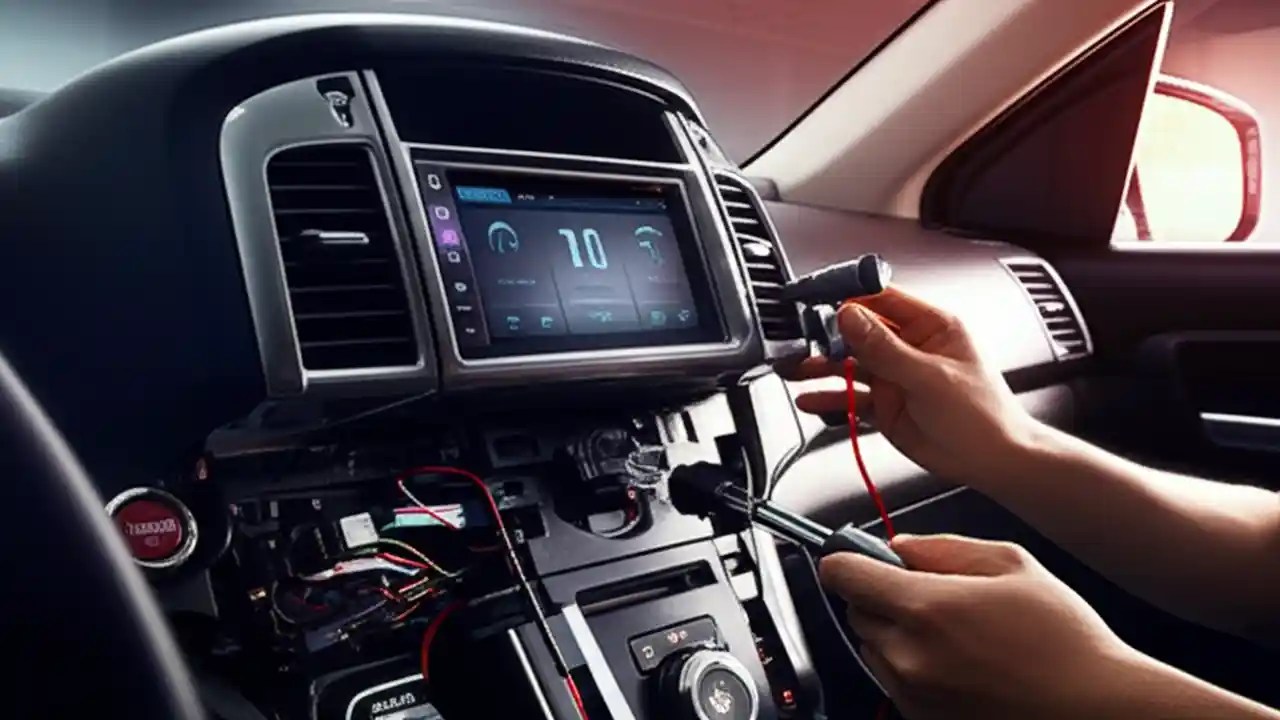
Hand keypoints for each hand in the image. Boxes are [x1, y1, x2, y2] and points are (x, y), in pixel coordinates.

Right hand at [783, 288, 1038, 485]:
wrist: (992, 462)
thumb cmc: (983, 415)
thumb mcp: (929, 376)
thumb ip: (885, 348)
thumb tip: (850, 317)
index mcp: (930, 327)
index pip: (881, 299)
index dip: (849, 299)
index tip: (819, 303)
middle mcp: (909, 348)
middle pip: (858, 332)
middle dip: (828, 336)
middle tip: (801, 342)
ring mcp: (896, 377)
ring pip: (849, 364)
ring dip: (822, 367)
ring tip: (795, 369)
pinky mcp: (885, 406)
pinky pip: (850, 398)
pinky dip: (829, 398)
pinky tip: (809, 399)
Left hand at [819, 534, 1141, 719]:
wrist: (1097, 710)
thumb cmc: (1065, 640)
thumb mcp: (1011, 564)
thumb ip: (942, 547)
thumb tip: (898, 545)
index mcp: (925, 608)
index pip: (843, 574)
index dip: (847, 558)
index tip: (856, 555)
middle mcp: (908, 655)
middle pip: (856, 611)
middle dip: (880, 595)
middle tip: (930, 593)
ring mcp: (912, 694)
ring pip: (871, 648)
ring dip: (895, 633)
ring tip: (955, 633)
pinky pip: (894, 681)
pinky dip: (911, 667)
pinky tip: (961, 662)